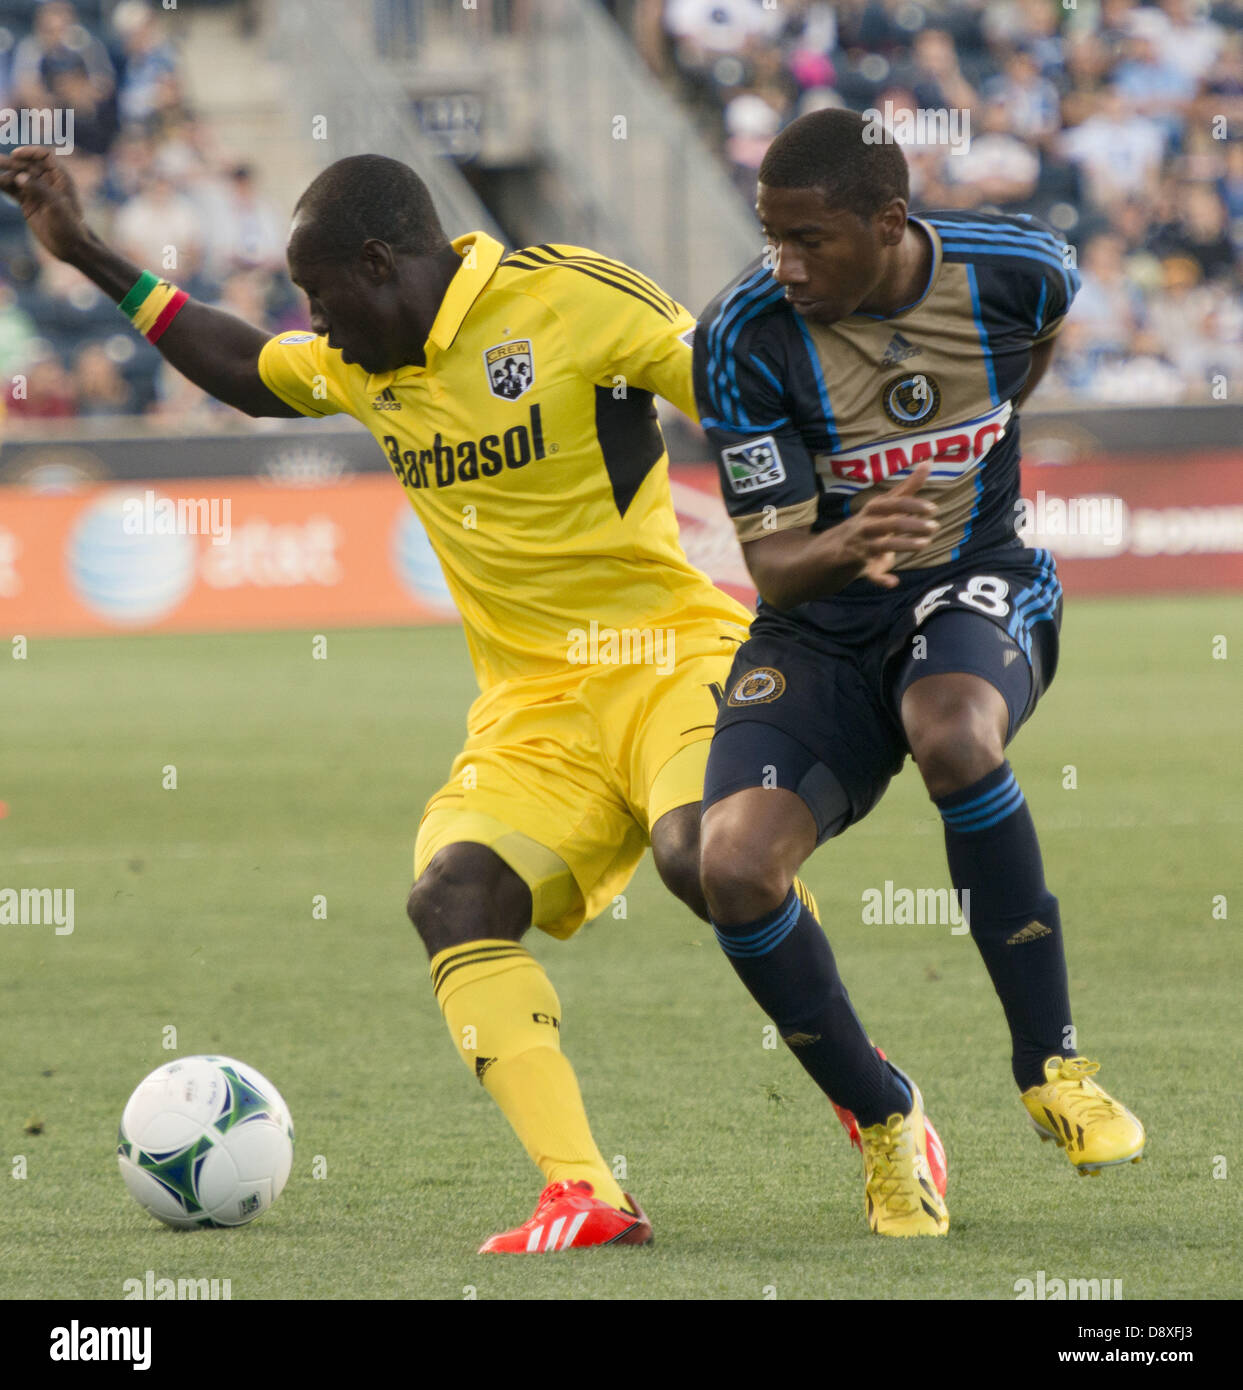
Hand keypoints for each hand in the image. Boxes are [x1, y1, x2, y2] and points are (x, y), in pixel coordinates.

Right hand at [0, 146, 91, 264]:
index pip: (45, 156)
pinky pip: (12, 189)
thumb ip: (38, 189)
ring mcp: (36, 191)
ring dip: (3, 173)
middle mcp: (47, 181)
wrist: (69, 247)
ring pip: (16, 177)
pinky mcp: (27, 202)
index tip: (16, 155)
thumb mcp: (56, 206)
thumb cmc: (69, 225)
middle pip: (26, 165)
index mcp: (60, 178)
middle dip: (11, 163)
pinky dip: (2, 185)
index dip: (30, 152)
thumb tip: (19, 177)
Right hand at [838, 461, 938, 588]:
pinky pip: (870, 573)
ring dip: (903, 545)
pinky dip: (881, 579)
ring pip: (882, 546)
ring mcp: (863, 546)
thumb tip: (928, 462)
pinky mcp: (862, 564)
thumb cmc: (871, 521)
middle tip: (935, 527)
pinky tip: (894, 582)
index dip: (912, 506)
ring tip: (925, 544)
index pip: (893, 503)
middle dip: (912, 524)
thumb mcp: (886, 504)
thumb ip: (907, 487)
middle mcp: (866, 526)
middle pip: (889, 523)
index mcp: (873, 510)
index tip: (933, 509)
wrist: (838, 546)